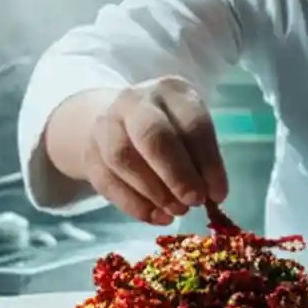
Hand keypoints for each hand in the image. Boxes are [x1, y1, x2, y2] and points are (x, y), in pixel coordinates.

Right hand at [83, 76, 228, 225]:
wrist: (118, 121)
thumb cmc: (169, 129)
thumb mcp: (190, 131)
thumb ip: (202, 160)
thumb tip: (211, 196)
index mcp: (171, 91)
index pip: (191, 124)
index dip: (208, 163)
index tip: (217, 194)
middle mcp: (135, 101)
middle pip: (152, 136)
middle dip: (177, 175)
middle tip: (194, 201)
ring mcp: (107, 124)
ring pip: (124, 159)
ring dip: (154, 192)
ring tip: (177, 211)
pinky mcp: (90, 152)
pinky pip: (107, 181)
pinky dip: (134, 205)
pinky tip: (156, 216)